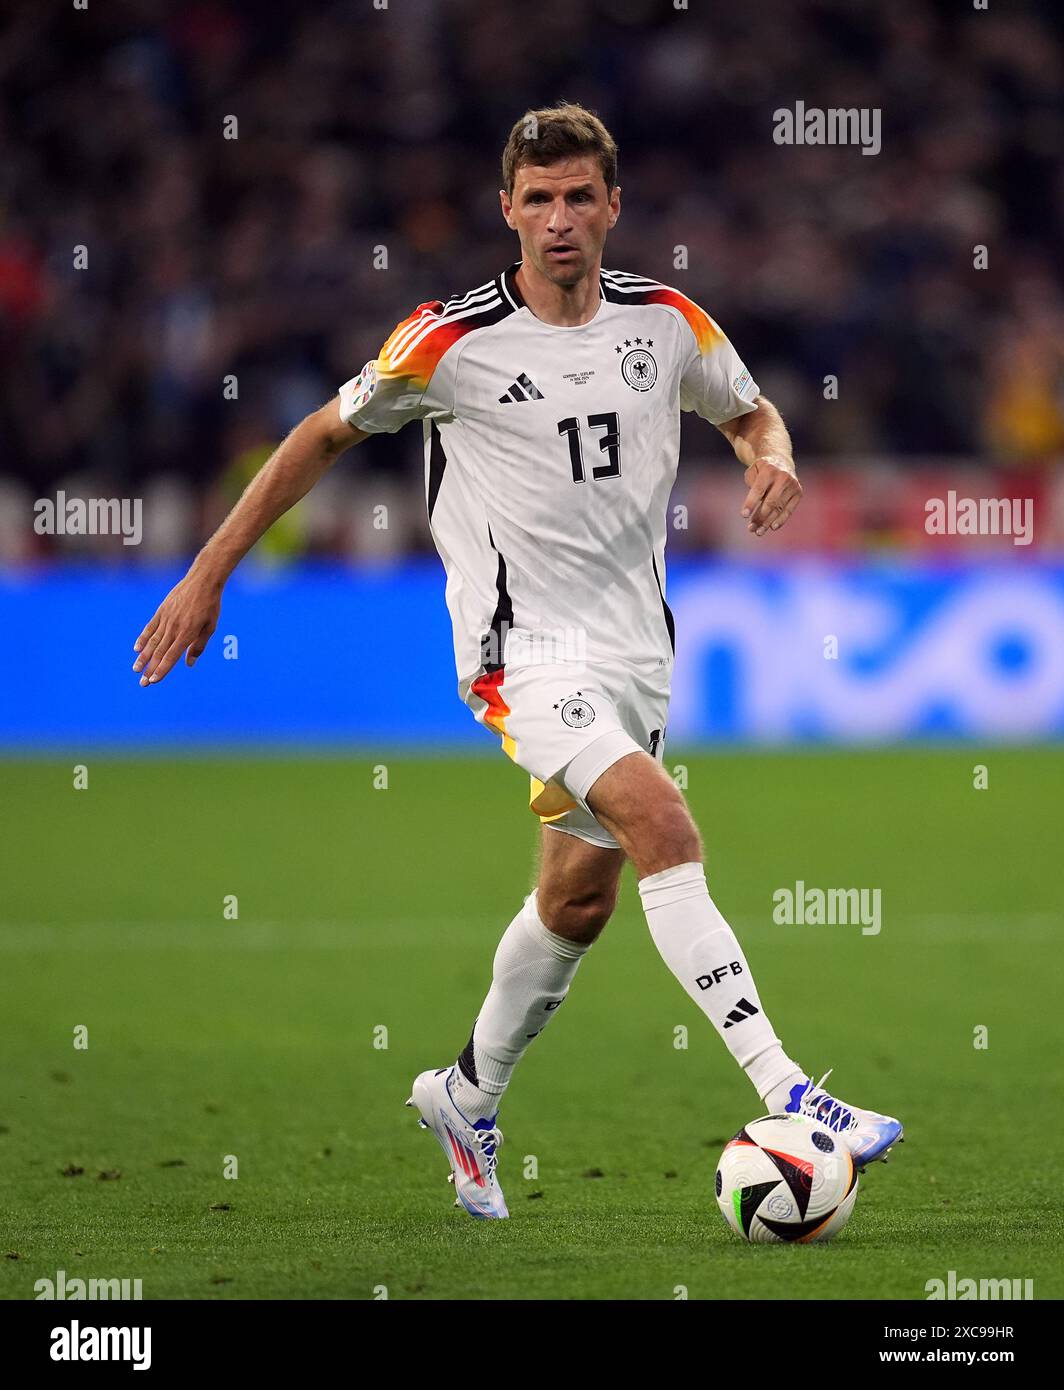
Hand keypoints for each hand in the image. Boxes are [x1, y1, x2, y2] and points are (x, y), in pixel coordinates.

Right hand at [133, 569, 221, 685]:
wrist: (202, 581)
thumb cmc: (210, 605)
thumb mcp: (210, 627)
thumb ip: (198, 646)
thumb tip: (188, 664)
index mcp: (188, 633)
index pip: (171, 656)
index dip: (162, 670)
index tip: (154, 680)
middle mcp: (174, 627)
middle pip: (159, 652)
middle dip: (149, 669)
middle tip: (142, 683)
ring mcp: (166, 618)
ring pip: (152, 641)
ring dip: (143, 657)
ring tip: (135, 669)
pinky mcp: (161, 610)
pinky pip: (150, 627)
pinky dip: (142, 638)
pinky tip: (137, 649)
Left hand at [741, 456, 801, 535]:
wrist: (781, 462)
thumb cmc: (762, 470)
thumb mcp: (752, 471)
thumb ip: (751, 485)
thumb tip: (755, 506)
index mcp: (769, 469)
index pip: (759, 490)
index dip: (750, 503)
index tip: (744, 515)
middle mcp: (783, 476)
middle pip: (770, 502)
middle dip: (759, 517)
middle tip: (750, 528)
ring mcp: (793, 485)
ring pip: (779, 508)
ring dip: (767, 522)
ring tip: (758, 532)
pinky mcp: (798, 492)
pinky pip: (789, 510)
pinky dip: (781, 520)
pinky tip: (772, 527)